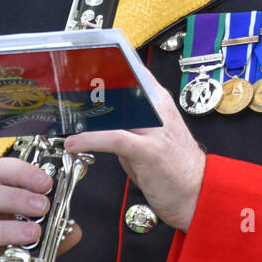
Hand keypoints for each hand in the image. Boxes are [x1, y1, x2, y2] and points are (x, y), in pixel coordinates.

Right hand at [0, 156, 81, 261]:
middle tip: (43, 207)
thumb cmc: (9, 252)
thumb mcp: (34, 237)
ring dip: (6, 230)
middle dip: (15, 198)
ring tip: (33, 235)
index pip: (0, 172)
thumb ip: (53, 232)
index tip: (47, 182)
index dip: (22, 172)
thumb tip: (74, 230)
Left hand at [65, 84, 205, 232]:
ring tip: (65, 121)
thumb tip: (98, 118)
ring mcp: (155, 129)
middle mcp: (157, 109)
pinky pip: (114, 138)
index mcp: (158, 100)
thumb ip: (127, 123)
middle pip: (119, 86)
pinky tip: (74, 143)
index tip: (80, 71)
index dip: (105, 68)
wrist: (196, 193)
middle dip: (90, 92)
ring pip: (114, 110)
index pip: (130, 72)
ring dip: (85, 117)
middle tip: (64, 98)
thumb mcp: (149, 136)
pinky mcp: (149, 150)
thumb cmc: (173, 167)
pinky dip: (89, 139)